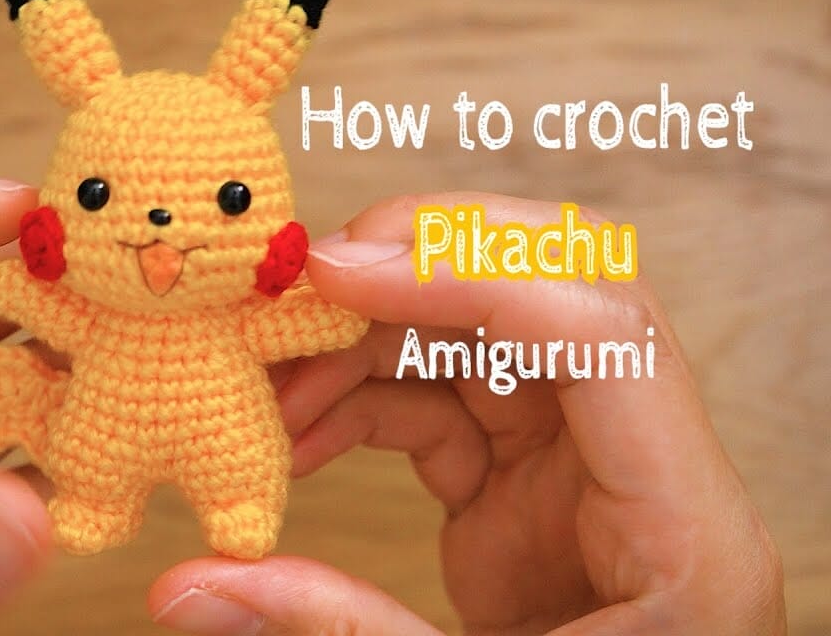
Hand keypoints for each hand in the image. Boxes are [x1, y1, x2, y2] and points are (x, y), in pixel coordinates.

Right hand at [149, 193, 785, 634]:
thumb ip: (339, 627)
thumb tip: (186, 589)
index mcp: (680, 515)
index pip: (601, 332)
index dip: (468, 274)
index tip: (336, 273)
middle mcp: (639, 462)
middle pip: (550, 292)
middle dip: (417, 265)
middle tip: (301, 284)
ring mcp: (582, 465)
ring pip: (479, 341)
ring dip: (365, 341)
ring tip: (269, 380)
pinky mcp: (529, 483)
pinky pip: (445, 406)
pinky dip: (362, 404)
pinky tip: (298, 434)